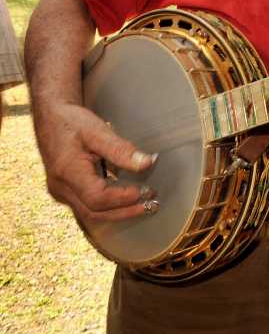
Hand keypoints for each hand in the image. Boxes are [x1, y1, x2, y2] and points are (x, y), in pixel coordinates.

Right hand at [35, 101, 157, 222]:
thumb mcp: (97, 131)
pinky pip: (88, 207)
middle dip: (126, 211)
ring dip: (119, 213)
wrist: (50, 119)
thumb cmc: (72, 122)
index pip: (97, 197)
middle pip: (95, 212)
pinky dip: (110, 207)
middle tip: (152, 203)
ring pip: (91, 214)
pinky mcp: (66, 192)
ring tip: (145, 205)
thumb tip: (148, 163)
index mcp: (67, 171)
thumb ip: (122, 149)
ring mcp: (61, 192)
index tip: (145, 190)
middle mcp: (61, 187)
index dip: (123, 198)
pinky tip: (128, 200)